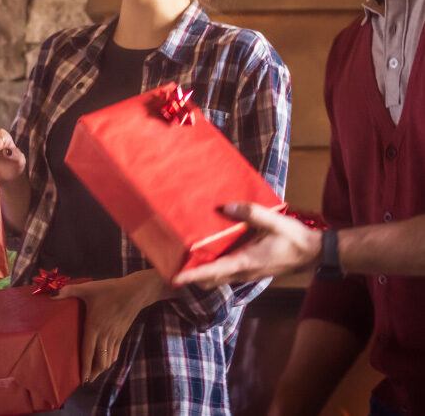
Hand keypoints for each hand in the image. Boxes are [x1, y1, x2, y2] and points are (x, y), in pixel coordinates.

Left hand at [55, 271, 170, 382]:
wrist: (135, 292)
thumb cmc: (110, 290)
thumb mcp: (88, 288)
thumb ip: (70, 290)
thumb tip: (53, 295)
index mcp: (94, 326)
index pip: (88, 351)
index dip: (85, 367)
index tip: (82, 379)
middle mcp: (105, 334)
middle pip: (100, 360)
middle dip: (93, 373)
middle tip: (86, 380)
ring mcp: (115, 336)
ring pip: (108, 358)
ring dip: (101, 368)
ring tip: (94, 375)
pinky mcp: (121, 334)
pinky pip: (115, 352)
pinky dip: (110, 360)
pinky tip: (107, 361)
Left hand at [172, 203, 321, 288]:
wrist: (315, 253)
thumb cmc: (296, 239)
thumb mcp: (274, 222)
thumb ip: (251, 213)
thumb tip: (227, 207)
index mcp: (245, 262)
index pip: (213, 272)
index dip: (192, 275)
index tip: (175, 278)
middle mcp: (244, 272)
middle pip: (211, 279)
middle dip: (191, 277)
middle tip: (172, 267)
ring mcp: (248, 274)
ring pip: (219, 278)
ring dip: (202, 274)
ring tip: (185, 262)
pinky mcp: (252, 270)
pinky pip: (228, 273)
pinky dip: (215, 269)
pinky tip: (210, 255)